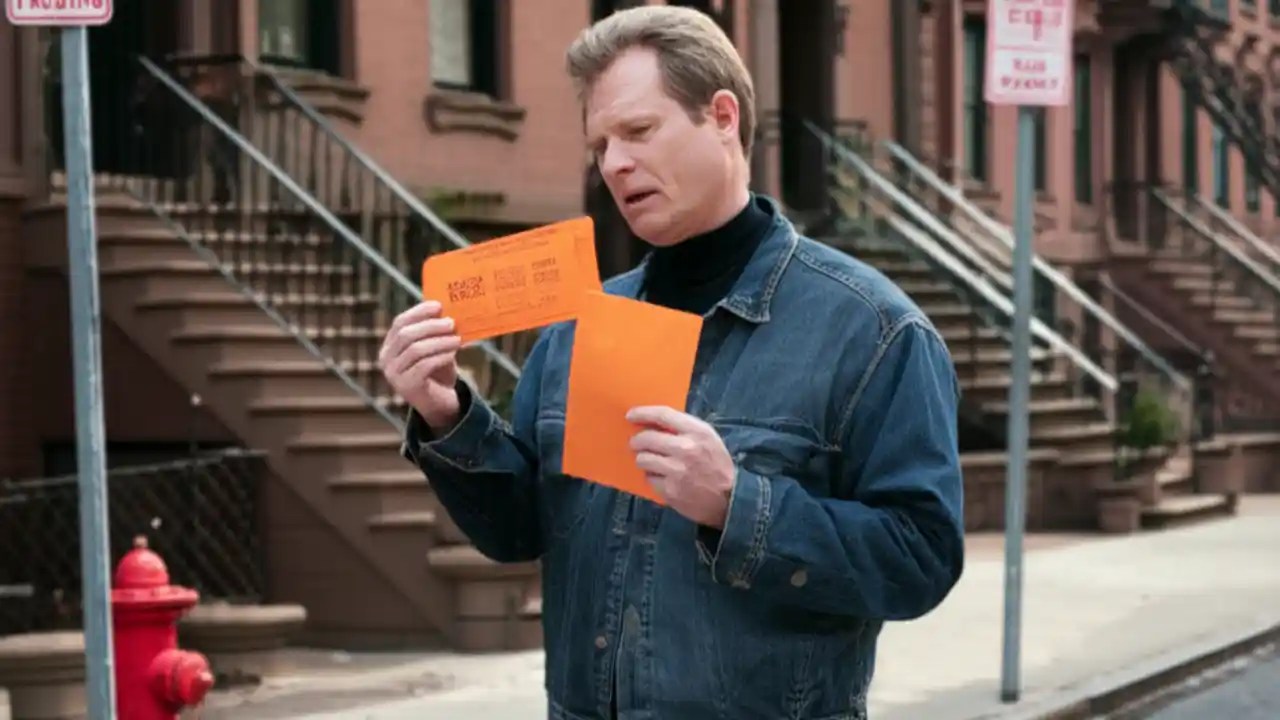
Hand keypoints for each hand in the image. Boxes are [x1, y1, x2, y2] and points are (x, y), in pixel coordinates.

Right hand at [379, 301, 462, 431]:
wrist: (440, 403)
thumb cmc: (438, 371)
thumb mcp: (436, 347)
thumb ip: (436, 331)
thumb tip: (449, 310)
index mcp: (390, 346)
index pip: (400, 322)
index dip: (419, 312)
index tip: (439, 306)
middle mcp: (386, 359)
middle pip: (406, 335)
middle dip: (431, 326)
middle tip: (452, 323)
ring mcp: (394, 374)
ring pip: (415, 350)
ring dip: (439, 341)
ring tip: (457, 339)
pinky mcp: (406, 387)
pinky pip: (423, 366)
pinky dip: (440, 356)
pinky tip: (453, 353)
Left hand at [626, 406, 735, 528]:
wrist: (729, 499)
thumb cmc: (717, 465)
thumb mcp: (709, 439)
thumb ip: (685, 429)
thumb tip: (654, 423)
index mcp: (698, 432)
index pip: (663, 415)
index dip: (643, 413)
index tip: (630, 415)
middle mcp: (686, 449)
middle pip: (647, 438)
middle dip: (637, 440)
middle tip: (636, 444)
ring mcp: (677, 471)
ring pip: (643, 459)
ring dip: (643, 460)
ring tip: (651, 463)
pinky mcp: (670, 490)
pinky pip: (649, 478)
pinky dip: (653, 478)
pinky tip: (663, 478)